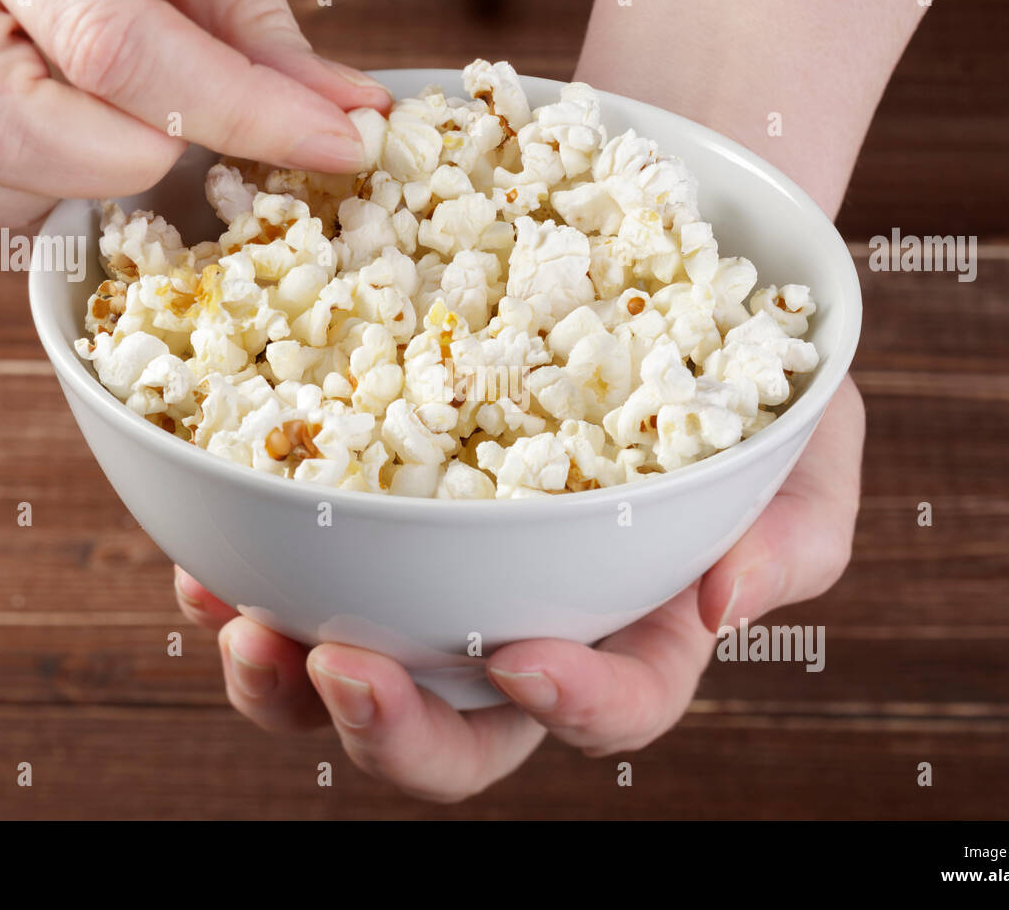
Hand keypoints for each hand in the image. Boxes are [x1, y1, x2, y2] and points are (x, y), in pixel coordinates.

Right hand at [0, 0, 389, 260]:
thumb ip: (258, 41)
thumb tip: (347, 124)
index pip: (112, 39)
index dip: (235, 110)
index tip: (330, 146)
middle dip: (120, 165)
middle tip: (177, 149)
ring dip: (55, 198)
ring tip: (111, 153)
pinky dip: (1, 229)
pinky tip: (56, 185)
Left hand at [175, 376, 864, 801]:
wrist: (644, 272)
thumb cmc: (739, 364)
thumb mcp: (801, 435)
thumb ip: (793, 530)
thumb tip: (730, 607)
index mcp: (635, 628)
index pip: (611, 707)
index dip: (569, 703)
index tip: (517, 652)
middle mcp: (525, 624)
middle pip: (455, 736)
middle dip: (389, 730)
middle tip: (333, 666)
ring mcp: (437, 583)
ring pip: (352, 677)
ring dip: (283, 678)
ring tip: (231, 617)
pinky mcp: (368, 524)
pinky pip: (294, 582)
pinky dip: (245, 579)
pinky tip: (207, 556)